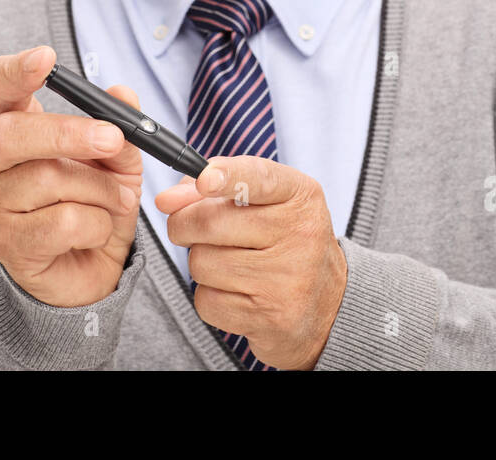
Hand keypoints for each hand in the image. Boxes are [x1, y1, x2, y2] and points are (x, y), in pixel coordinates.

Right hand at [0, 45, 143, 306]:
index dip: (14, 70)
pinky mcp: (8, 245)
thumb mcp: (115, 162)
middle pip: (11, 133)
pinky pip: (64, 222)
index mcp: (10, 127)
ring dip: (101, 190)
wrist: (86, 272)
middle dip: (70, 134)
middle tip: (114, 140)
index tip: (46, 57)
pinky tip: (95, 231)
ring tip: (116, 202)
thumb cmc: (92, 204)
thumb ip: (120, 128)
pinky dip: (97, 224)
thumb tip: (123, 93)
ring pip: (50, 180)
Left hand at [154, 156, 347, 369]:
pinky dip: (210, 297)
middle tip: (187, 228)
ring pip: (201, 263)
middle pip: (209, 222)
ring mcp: (287, 280)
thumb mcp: (268, 201)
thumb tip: (167, 199)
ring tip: (230, 265)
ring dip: (202, 263)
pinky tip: (237, 294)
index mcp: (300, 196)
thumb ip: (218, 186)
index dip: (227, 176)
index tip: (204, 179)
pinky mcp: (270, 319)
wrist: (327, 306)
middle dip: (184, 224)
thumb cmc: (284, 242)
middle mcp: (300, 235)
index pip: (258, 178)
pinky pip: (206, 300)